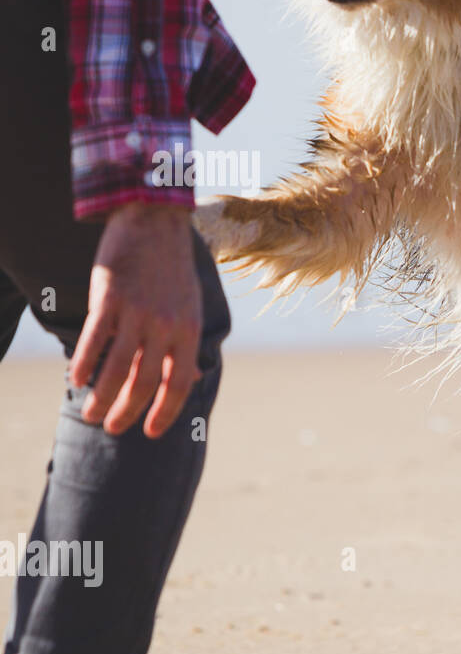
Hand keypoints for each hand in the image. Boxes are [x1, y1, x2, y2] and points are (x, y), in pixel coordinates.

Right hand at [69, 203, 202, 438]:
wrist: (155, 221)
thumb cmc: (172, 268)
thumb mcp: (191, 306)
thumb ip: (186, 342)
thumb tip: (193, 376)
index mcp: (189, 330)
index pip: (179, 383)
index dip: (165, 412)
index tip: (150, 432)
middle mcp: (166, 325)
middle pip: (145, 382)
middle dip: (127, 411)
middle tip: (111, 427)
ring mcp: (137, 312)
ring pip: (117, 367)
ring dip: (101, 396)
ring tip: (90, 413)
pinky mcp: (110, 298)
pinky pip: (94, 339)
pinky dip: (83, 364)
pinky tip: (75, 380)